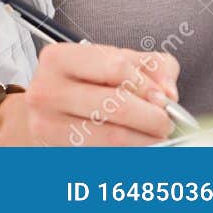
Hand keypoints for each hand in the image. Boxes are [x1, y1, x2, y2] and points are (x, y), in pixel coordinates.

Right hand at [0, 43, 179, 145]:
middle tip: (166, 122)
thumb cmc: (81, 83)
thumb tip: (168, 93)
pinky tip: (136, 145)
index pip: (116, 67)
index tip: (163, 98)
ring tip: (156, 136)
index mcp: (59, 58)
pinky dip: (130, 153)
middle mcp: (47, 90)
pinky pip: (106, 155)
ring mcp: (47, 124)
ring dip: (146, 139)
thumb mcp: (112, 61)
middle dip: (153, 117)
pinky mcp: (56, 150)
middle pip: (116, 105)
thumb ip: (150, 66)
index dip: (147, 85)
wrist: (44, 111)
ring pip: (113, 136)